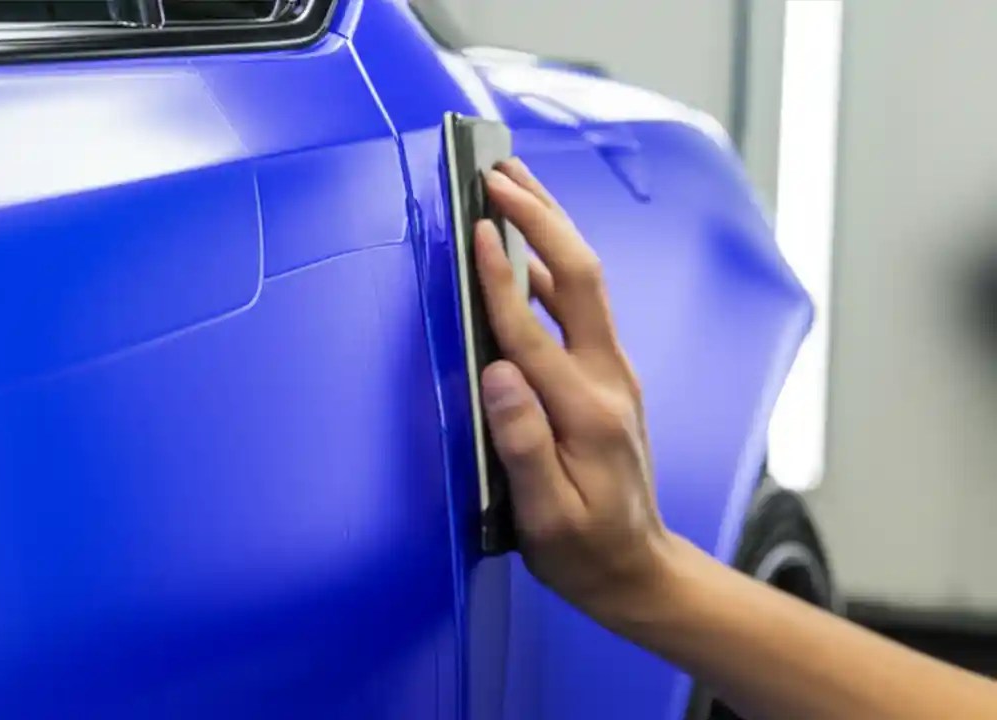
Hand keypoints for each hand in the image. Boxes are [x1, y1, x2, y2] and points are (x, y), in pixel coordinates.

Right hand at [475, 159, 674, 623]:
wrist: (638, 567)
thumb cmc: (583, 550)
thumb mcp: (546, 515)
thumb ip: (524, 443)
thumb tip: (498, 373)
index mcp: (586, 410)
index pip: (533, 329)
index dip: (499, 277)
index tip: (476, 227)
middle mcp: (607, 378)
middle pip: (577, 276)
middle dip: (540, 217)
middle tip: (499, 172)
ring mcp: (612, 373)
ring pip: (581, 282)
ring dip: (548, 229)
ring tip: (511, 188)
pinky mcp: (606, 376)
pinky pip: (578, 305)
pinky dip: (549, 266)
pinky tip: (524, 254)